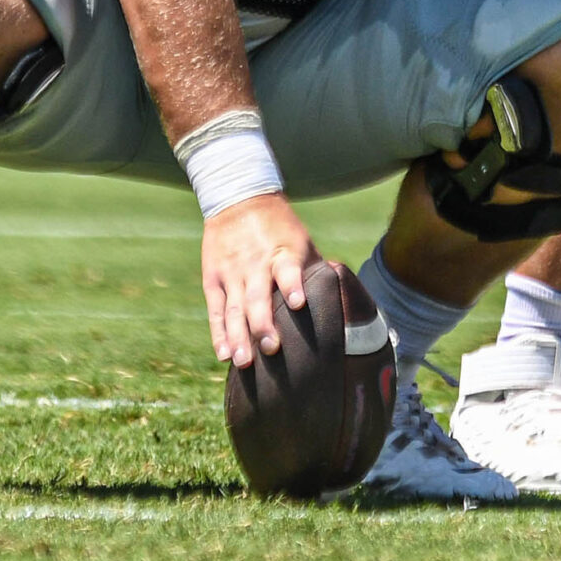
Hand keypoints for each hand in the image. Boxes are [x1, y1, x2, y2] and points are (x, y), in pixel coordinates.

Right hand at [200, 192, 318, 369]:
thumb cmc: (280, 229)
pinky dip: (219, 333)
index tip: (299, 303)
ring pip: (234, 308)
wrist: (239, 198)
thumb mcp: (302, 242)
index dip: (292, 285)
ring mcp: (232, 273)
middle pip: (257, 297)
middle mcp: (255, 264)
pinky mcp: (213, 278)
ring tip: (244, 362)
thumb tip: (347, 303)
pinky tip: (224, 355)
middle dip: (263, 324)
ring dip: (238, 337)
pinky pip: (216, 310)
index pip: (287, 270)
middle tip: (272, 349)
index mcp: (282, 253)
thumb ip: (316, 272)